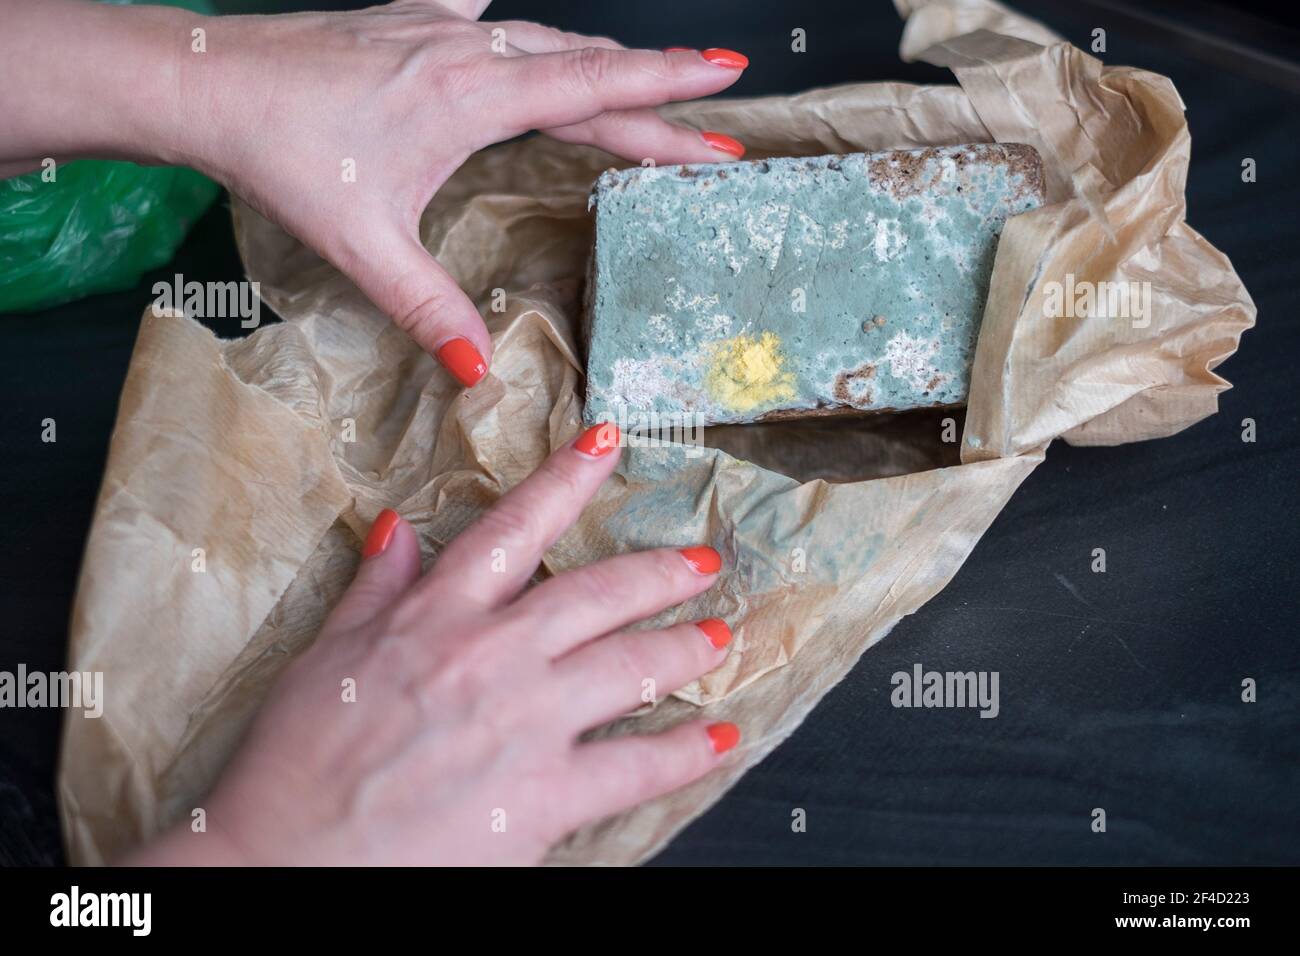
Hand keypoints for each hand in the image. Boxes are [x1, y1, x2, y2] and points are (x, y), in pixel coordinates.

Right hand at [128, 424, 738, 865]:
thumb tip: (399, 527)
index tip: (609, 443)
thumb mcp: (324, 657)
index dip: (566, 478)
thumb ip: (374, 590)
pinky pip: (636, 767)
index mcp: (436, 617)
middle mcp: (493, 656)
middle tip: (704, 561)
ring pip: (630, 668)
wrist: (287, 862)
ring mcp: (526, 723)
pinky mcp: (544, 795)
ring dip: (684, 648)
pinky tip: (719, 740)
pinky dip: (686, 753)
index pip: (514, 528)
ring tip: (720, 638)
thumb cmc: (295, 764)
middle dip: (660, 572)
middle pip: (598, 595)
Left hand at [175, 1, 749, 384]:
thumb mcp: (363, 243)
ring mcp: (439, 30)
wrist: (210, 85)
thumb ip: (427, 306)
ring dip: (602, 65)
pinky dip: (523, 33)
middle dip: (656, 92)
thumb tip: (475, 367)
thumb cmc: (283, 151)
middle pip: (585, 68)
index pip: (594, 87)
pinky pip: (487, 20)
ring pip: (544, 40)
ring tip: (645, 85)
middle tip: (713, 117)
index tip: (726, 82)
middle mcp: (467, 52)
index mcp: (472, 97)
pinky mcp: (409, 24)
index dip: (667, 89)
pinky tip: (514, 26)